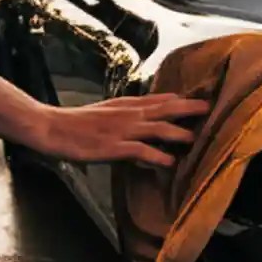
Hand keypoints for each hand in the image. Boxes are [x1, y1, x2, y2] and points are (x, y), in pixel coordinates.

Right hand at [23, 94, 211, 166]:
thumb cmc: (77, 122)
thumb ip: (130, 112)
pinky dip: (156, 156)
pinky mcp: (113, 145)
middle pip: (165, 108)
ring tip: (196, 138)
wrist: (50, 126)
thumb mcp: (107, 110)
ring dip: (178, 132)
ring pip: (157, 127)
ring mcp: (121, 129)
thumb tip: (151, 113)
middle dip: (189, 108)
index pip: (160, 99)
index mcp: (127, 105)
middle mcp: (128, 113)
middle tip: (210, 108)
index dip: (182, 99)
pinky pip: (140, 150)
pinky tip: (169, 162)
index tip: (203, 98)